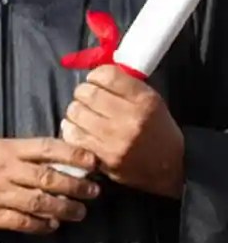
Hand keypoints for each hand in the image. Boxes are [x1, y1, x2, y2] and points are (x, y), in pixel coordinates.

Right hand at [0, 138, 99, 234]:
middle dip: (77, 186)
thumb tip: (55, 159)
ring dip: (65, 208)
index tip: (92, 161)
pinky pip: (25, 223)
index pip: (46, 148)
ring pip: (42, 203)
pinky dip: (42, 225)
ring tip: (79, 212)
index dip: (73, 154)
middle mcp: (4, 170)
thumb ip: (18, 152)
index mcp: (5, 149)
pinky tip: (52, 225)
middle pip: (50, 178)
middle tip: (94, 191)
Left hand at [62, 65, 184, 198]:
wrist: (170, 169)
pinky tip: (80, 131)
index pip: (106, 75)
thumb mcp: (152, 102)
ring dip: (76, 112)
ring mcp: (115, 140)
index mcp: (145, 100)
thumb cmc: (158, 131)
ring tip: (85, 116)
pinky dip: (72, 131)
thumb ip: (125, 85)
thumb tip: (94, 73)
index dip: (96, 76)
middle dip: (83, 93)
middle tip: (88, 99)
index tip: (95, 81)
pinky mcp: (103, 157)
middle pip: (86, 93)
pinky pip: (72, 135)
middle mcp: (130, 119)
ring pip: (75, 112)